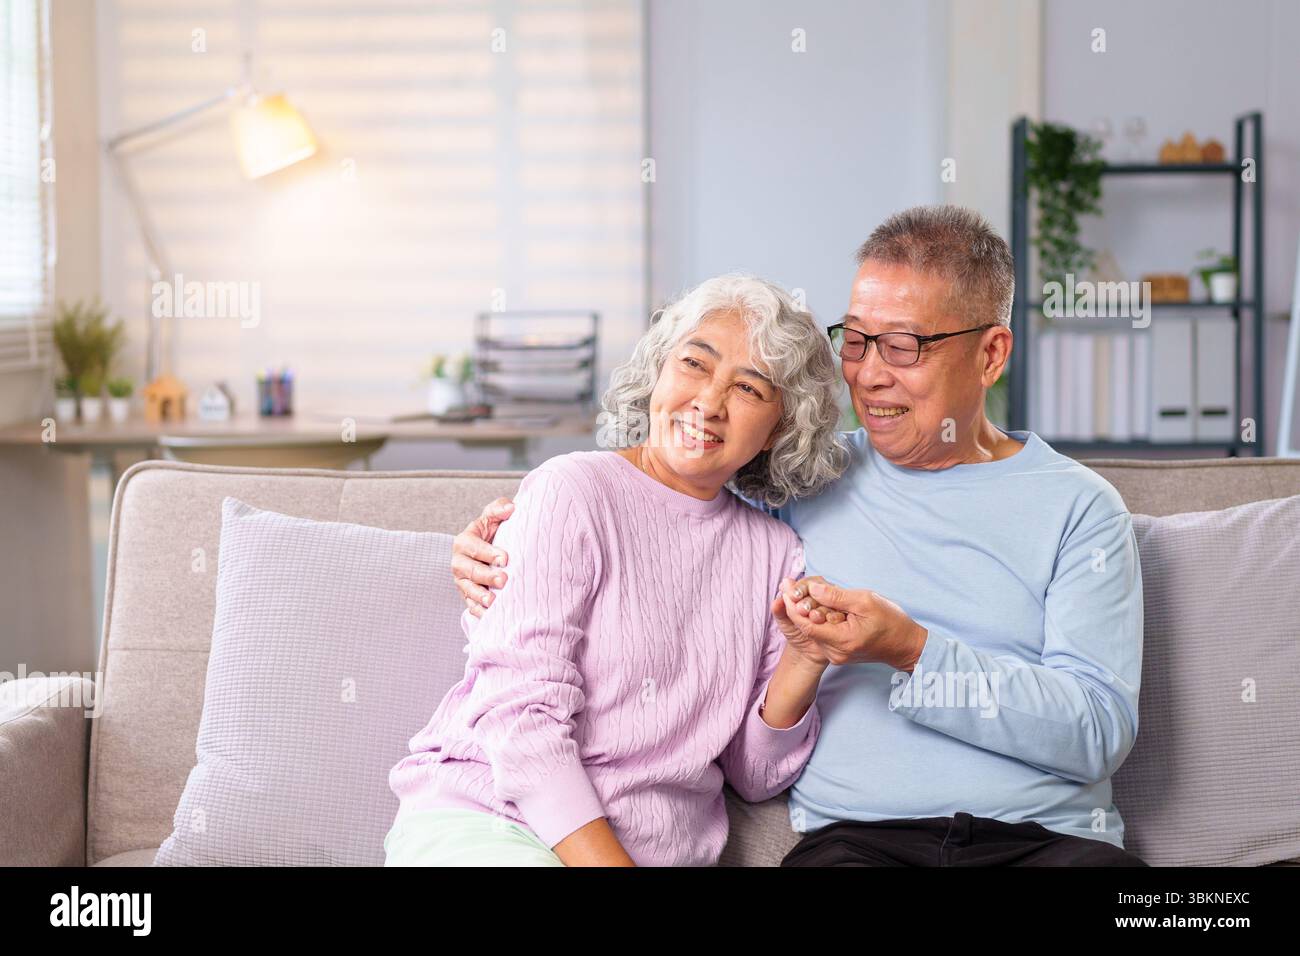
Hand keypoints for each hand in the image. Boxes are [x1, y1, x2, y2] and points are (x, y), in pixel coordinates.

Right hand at [451, 497, 515, 617]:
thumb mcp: (493, 517)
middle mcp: (459, 562)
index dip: (488, 552)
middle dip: (486, 575)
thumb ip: (499, 508)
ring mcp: (462, 581)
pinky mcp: (467, 597)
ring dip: (480, 596)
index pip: (473, 547)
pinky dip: (479, 611)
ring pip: (467, 590)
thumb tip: (511, 508)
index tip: (505, 558)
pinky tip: (490, 614)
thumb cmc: (493, 533)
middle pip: (469, 570)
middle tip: (504, 579)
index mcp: (464, 542)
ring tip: (493, 600)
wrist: (492, 553)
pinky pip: (470, 606)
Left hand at [782, 577, 928, 672]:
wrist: (905, 645)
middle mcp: (835, 652)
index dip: (793, 605)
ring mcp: (836, 655)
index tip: (785, 586)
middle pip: (807, 628)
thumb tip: (812, 587)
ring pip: (813, 631)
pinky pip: (821, 635)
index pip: (807, 624)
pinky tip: (814, 604)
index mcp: (842, 640)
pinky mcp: (839, 653)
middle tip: (786, 585)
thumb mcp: (864, 601)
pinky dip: (816, 620)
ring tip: (797, 591)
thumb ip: (836, 596)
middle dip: (795, 606)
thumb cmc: (890, 621)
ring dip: (805, 612)